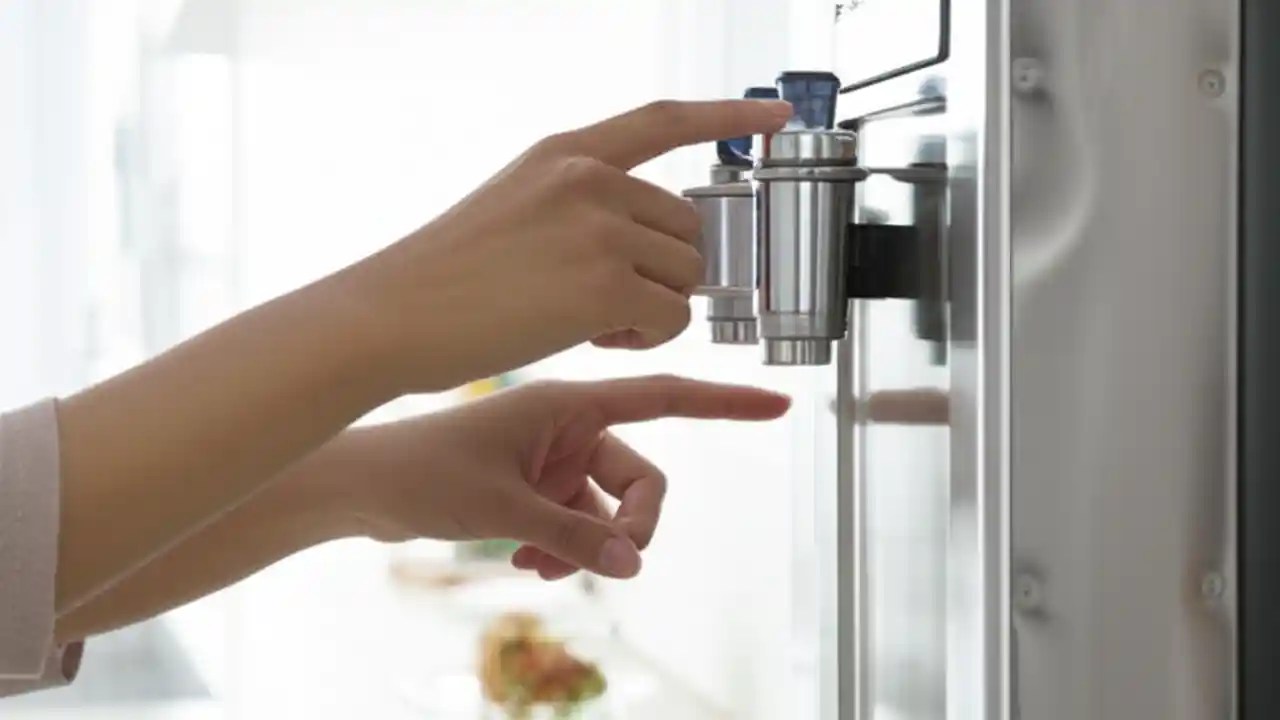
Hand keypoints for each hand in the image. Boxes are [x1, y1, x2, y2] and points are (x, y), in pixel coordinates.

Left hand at [338, 375, 789, 578]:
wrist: (363, 485)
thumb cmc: (421, 471)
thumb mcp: (503, 508)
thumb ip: (574, 535)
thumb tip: (633, 564)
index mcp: (569, 403)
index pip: (664, 396)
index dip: (724, 402)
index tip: (774, 402)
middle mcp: (569, 425)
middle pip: (641, 479)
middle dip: (629, 527)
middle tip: (604, 563)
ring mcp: (554, 456)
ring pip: (608, 509)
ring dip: (588, 545)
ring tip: (539, 564)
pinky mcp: (537, 483)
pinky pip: (579, 522)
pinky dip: (565, 547)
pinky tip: (527, 561)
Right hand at [341, 99, 792, 391]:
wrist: (393, 316)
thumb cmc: (445, 278)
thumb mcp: (515, 204)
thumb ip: (581, 204)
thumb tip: (649, 238)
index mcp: (566, 154)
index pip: (664, 120)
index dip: (727, 114)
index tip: (774, 113)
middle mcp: (590, 180)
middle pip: (689, 227)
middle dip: (664, 272)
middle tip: (608, 302)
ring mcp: (600, 228)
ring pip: (686, 276)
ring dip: (654, 309)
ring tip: (591, 322)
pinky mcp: (605, 285)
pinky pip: (673, 319)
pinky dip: (646, 339)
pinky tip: (595, 340)